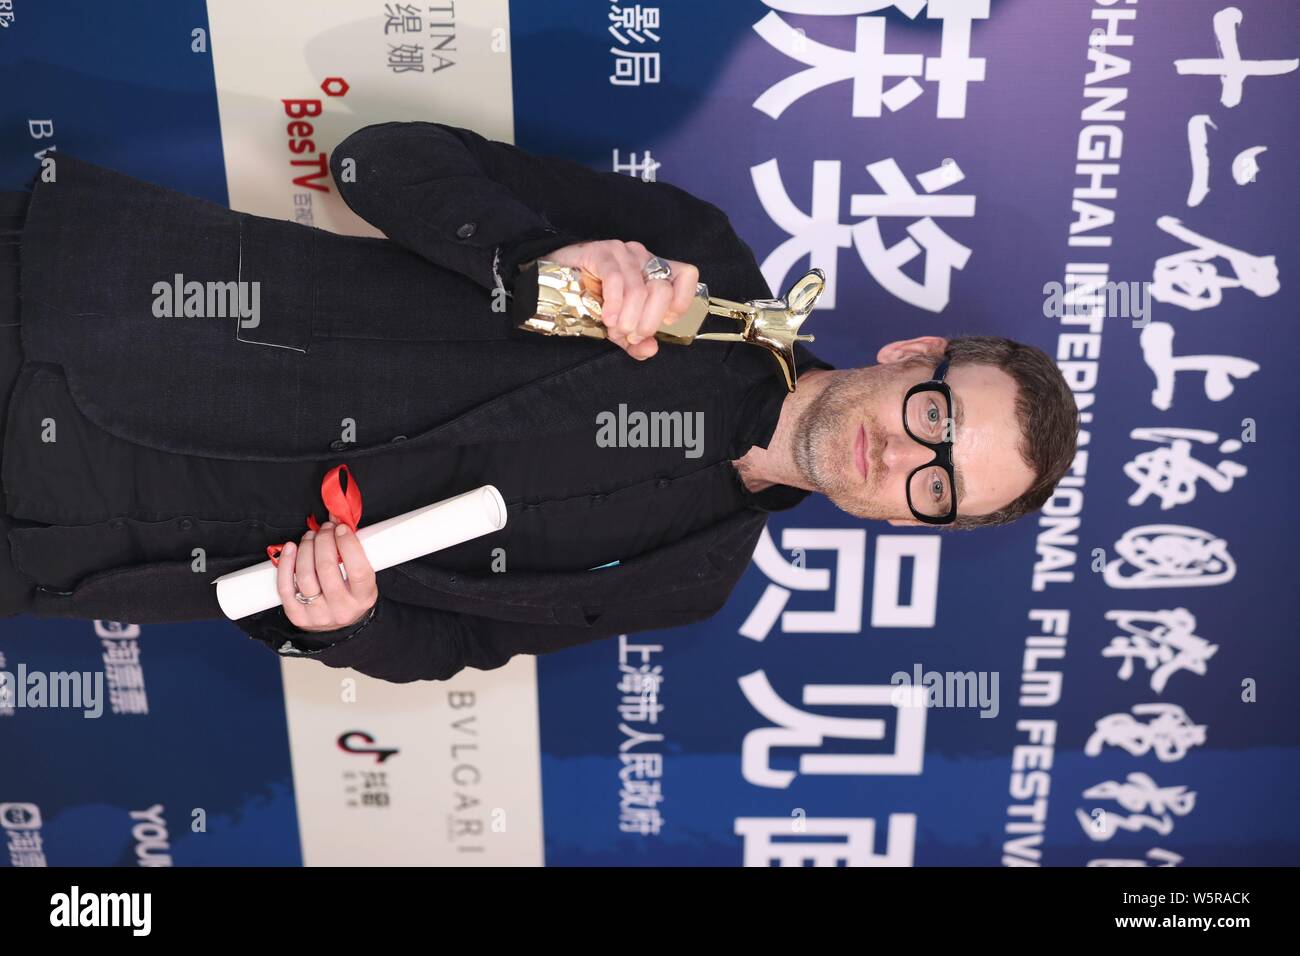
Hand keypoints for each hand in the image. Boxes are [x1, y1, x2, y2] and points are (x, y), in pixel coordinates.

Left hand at [276, 511, 377, 632]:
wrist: (338, 624)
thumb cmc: (351, 593)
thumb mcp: (361, 574)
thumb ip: (352, 548)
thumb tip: (337, 516)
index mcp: (363, 597)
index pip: (358, 570)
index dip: (348, 545)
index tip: (341, 528)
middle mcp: (342, 608)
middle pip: (327, 569)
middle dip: (323, 541)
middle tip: (324, 529)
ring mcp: (318, 615)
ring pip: (306, 576)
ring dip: (306, 549)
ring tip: (310, 537)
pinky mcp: (297, 616)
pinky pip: (286, 587)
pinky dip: (286, 564)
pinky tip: (291, 548)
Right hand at [543, 239, 700, 359]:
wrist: (550, 283)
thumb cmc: (588, 301)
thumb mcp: (617, 326)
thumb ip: (635, 341)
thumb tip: (650, 349)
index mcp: (654, 270)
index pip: (686, 275)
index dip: (680, 302)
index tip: (664, 321)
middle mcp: (642, 257)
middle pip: (662, 290)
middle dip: (647, 321)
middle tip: (630, 334)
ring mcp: (622, 252)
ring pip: (640, 288)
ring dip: (628, 317)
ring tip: (615, 329)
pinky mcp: (600, 251)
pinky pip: (616, 278)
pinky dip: (614, 304)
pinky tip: (607, 317)